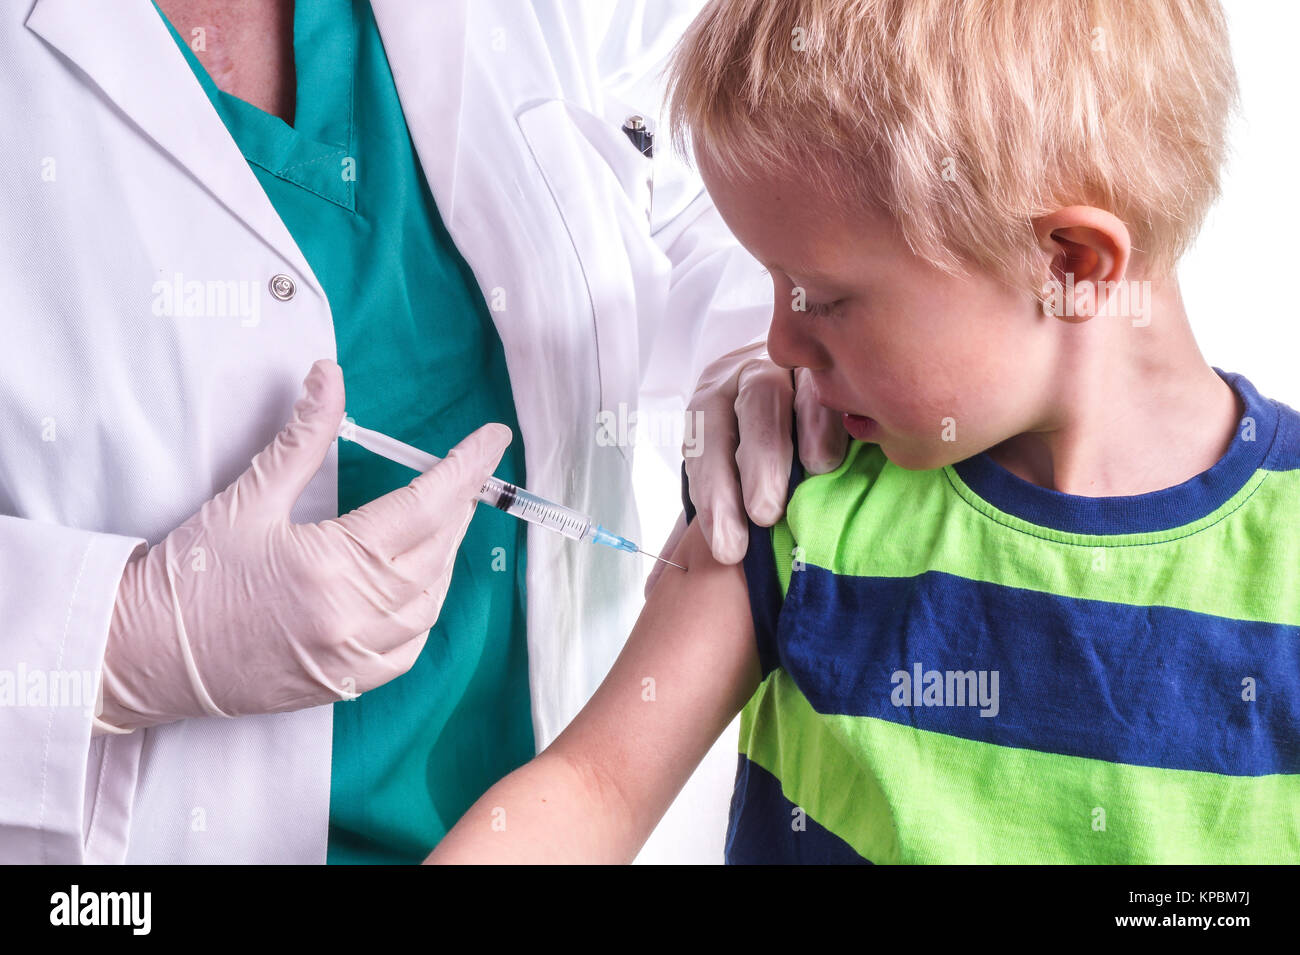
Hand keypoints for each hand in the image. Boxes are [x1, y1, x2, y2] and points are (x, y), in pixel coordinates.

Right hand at [97, 359, 510, 731]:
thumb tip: (330, 375)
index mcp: (333, 563)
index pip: (426, 505)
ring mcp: (353, 656)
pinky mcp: (344, 683)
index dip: (466, 467)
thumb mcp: (248, 498)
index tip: (493, 439)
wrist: (141, 656)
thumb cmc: (190, 577)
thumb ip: (302, 436)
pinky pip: (410, 646)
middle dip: (460, 504)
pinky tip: (421, 583)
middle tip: (467, 472)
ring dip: (448, 555)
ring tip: (447, 519)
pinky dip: (425, 608)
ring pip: (432, 599)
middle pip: (438, 548)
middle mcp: (354, 615)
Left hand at [677, 341, 847, 566]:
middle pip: (740, 411)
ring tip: (804, 485)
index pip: (705, 442)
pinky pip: (822, 386)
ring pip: (775, 393)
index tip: (727, 549)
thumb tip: (657, 587)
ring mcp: (786, 365)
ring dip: (786, 442)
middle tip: (764, 516)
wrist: (803, 378)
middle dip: (752, 464)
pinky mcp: (827, 365)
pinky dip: (824, 421)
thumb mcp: (727, 473)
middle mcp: (742, 378)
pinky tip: (830, 458)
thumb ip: (700, 523)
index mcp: (711, 404)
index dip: (714, 493)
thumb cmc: (759, 440)